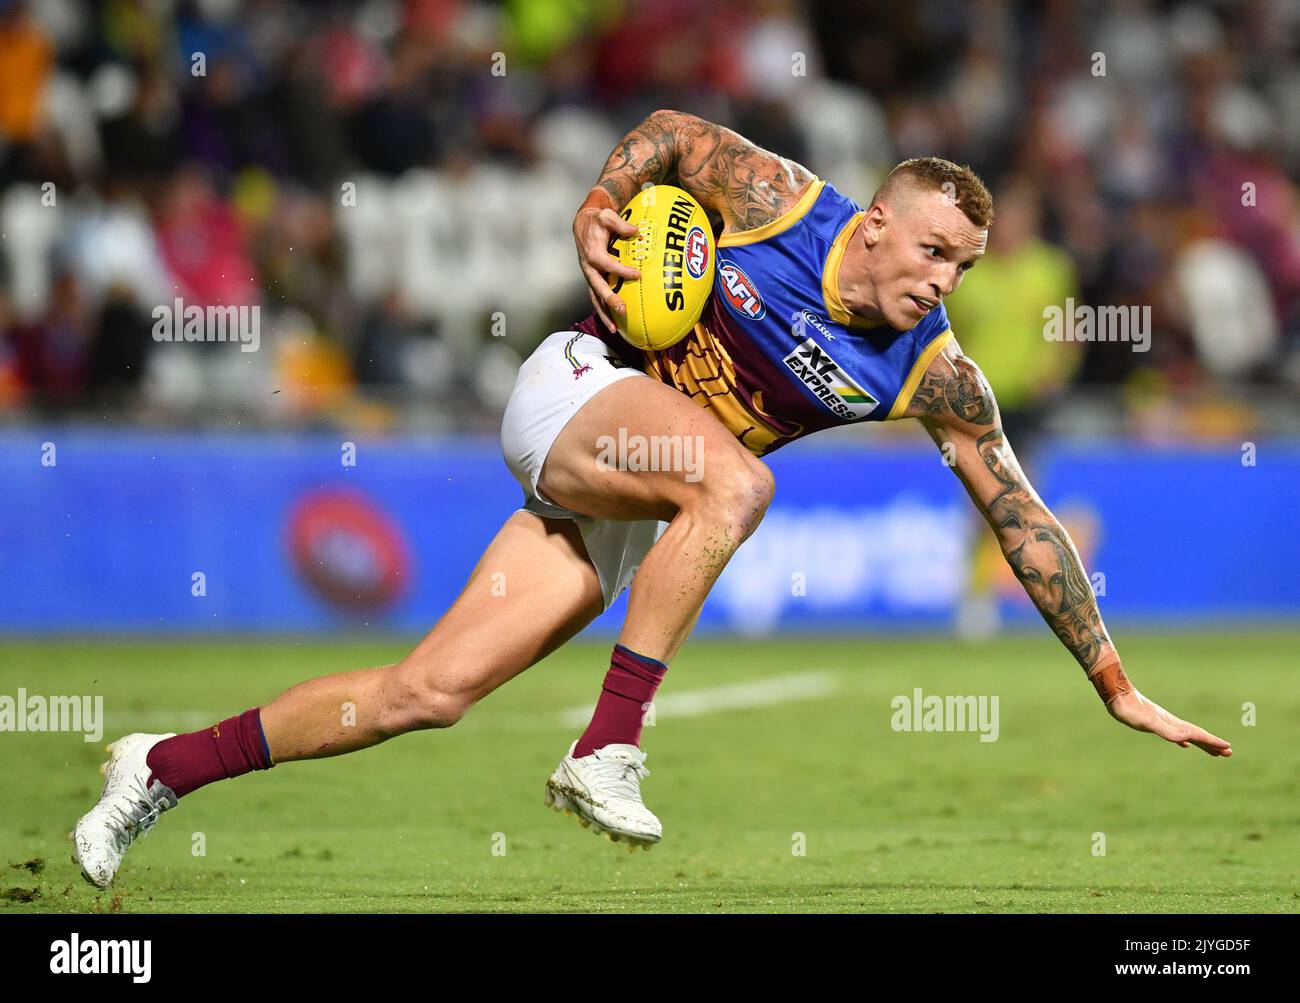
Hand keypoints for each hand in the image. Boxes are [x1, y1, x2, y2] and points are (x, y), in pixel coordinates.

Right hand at [573, 189, 640, 332]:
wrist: (582, 224)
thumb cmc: (597, 220)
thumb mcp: (606, 216)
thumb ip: (620, 224)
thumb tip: (636, 231)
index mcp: (593, 253)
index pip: (608, 265)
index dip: (622, 271)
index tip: (637, 274)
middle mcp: (588, 268)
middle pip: (598, 288)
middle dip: (610, 301)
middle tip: (623, 310)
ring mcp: (589, 276)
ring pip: (595, 299)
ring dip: (604, 314)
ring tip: (615, 329)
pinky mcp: (592, 280)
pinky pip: (596, 299)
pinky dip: (603, 312)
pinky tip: (614, 324)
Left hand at [1107, 689, 1232, 756]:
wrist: (1116, 693)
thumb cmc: (1130, 710)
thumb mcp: (1148, 723)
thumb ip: (1166, 731)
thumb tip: (1186, 740)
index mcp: (1172, 724)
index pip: (1197, 735)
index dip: (1212, 742)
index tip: (1227, 749)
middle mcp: (1171, 722)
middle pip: (1196, 735)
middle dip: (1212, 744)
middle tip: (1228, 753)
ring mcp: (1163, 721)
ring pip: (1188, 734)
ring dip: (1201, 742)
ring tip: (1213, 750)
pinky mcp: (1153, 721)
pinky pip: (1174, 733)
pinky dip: (1183, 739)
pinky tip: (1184, 743)